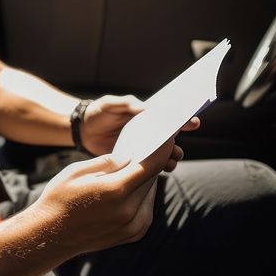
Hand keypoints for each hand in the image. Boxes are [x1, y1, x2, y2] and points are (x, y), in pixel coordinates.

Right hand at [34, 136, 177, 254]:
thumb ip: (108, 161)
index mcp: (116, 191)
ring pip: (149, 192)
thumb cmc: (59, 199)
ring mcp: (133, 226)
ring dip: (144, 178)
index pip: (152, 165)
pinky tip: (127, 187)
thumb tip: (130, 156)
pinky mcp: (133, 234)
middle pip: (151, 178)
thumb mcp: (78, 171)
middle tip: (147, 147)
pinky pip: (145, 207)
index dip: (162, 148)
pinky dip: (140, 194)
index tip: (167, 137)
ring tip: (134, 167)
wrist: (49, 237)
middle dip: (151, 161)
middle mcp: (129, 211)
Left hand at [80, 94, 199, 163]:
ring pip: (163, 155)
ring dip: (169, 159)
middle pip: (170, 140)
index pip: (168, 118)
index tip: (193, 122)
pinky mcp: (133, 159)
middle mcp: (148, 132)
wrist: (83, 131)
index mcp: (146, 116)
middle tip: (176, 150)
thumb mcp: (110, 104)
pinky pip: (149, 166)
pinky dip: (156, 169)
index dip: (183, 120)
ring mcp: (142, 147)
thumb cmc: (98, 112)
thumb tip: (146, 109)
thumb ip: (127, 104)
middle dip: (177, 145)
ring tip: (169, 163)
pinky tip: (157, 171)